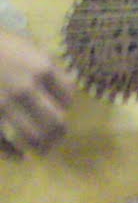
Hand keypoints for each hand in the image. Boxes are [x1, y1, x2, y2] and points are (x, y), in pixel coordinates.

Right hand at [0, 27, 73, 156]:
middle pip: (54, 121)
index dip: (67, 105)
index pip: (67, 97)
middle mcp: (26, 90)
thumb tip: (66, 89)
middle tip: (59, 137)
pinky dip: (12, 153)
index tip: (63, 109)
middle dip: (59, 132)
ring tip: (43, 150)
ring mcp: (4, 106)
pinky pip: (1, 143)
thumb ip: (50, 67)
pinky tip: (19, 156)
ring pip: (31, 136)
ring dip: (41, 147)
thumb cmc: (3, 46)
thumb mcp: (33, 47)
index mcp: (42, 69)